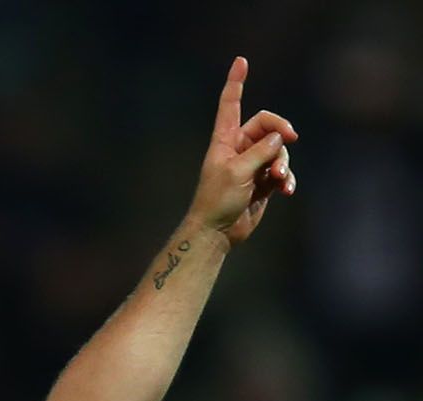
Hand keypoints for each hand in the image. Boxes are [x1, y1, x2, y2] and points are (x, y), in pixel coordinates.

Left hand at [188, 56, 298, 247]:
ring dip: (283, 162)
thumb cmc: (217, 200)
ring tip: (278, 178)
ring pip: (279, 150)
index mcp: (224, 140)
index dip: (236, 83)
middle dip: (281, 130)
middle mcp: (238, 148)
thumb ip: (261, 150)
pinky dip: (287, 178)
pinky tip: (286, 189)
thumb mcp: (238, 171)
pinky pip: (282, 170)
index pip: (231, 104)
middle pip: (267, 125)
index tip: (241, 61)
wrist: (218, 231)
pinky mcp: (263, 181)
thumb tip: (280, 137)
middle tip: (290, 137)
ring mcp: (252, 164)